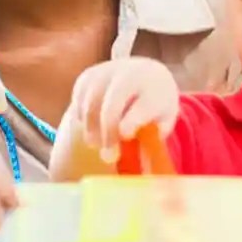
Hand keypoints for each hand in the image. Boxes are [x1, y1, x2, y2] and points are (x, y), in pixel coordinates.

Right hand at [65, 58, 179, 163]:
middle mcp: (130, 75)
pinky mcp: (89, 76)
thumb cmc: (156, 106)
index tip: (126, 137)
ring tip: (96, 144)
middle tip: (108, 157)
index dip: (132, 122)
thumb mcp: (162, 121)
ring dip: (91, 129)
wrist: (147, 75)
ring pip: (90, 103)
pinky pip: (79, 99)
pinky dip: (82, 118)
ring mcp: (107, 73)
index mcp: (155, 87)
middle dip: (108, 132)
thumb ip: (152, 139)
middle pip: (113, 103)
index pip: (142, 105)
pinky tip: (92, 127)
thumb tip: (140, 168)